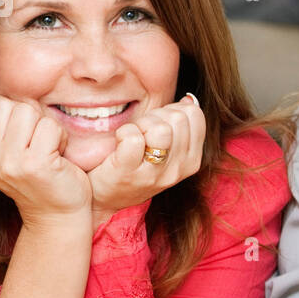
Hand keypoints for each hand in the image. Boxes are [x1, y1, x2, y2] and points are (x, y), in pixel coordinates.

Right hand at [0, 94, 91, 227]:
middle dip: (29, 117)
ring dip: (46, 127)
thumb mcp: (5, 148)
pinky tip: (57, 157)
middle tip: (36, 143)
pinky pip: (50, 127)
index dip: (7, 110)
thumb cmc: (37, 174)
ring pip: (28, 112)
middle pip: (6, 103)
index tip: (17, 135)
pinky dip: (60, 138)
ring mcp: (8, 162)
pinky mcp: (34, 165)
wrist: (57, 214)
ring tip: (46, 149)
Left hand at [86, 95, 205, 229]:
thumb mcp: (167, 151)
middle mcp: (177, 171)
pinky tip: (119, 141)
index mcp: (191, 162)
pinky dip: (123, 132)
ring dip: (142, 123)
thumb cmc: (134, 167)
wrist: (103, 197)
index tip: (159, 122)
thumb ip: (180, 127)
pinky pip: (133, 138)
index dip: (174, 109)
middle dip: (157, 115)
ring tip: (133, 135)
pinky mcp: (127, 174)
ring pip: (160, 129)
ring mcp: (153, 175)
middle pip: (178, 118)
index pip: (195, 115)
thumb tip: (188, 100)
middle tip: (143, 130)